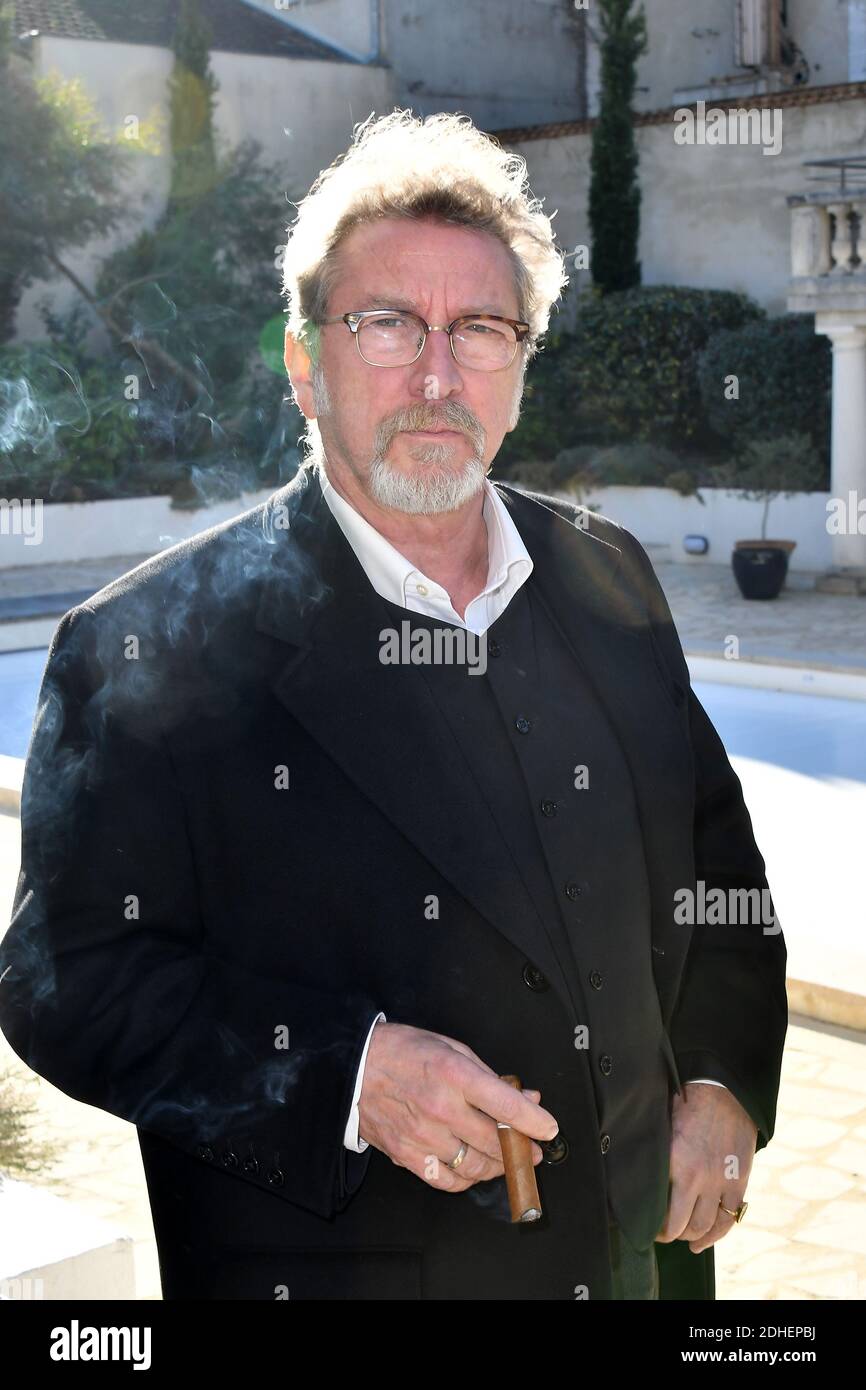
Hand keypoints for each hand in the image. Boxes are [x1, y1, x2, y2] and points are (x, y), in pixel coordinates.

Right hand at [358, 1021, 558, 1191]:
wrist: (353, 1068)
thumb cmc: (403, 1052)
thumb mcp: (451, 1049)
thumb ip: (489, 1076)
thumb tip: (525, 1096)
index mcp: (454, 1074)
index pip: (505, 1105)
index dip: (534, 1121)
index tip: (549, 1129)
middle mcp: (441, 1107)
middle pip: (495, 1140)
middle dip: (521, 1148)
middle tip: (531, 1148)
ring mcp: (423, 1135)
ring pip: (475, 1165)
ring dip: (497, 1165)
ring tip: (505, 1158)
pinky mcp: (407, 1155)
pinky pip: (447, 1180)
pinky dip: (467, 1179)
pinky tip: (474, 1169)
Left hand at [656, 1081, 757, 1253]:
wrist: (724, 1093)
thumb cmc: (687, 1104)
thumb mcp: (662, 1128)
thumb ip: (655, 1155)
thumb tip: (634, 1172)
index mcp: (675, 1164)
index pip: (659, 1210)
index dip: (651, 1224)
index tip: (644, 1224)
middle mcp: (698, 1179)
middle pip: (682, 1226)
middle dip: (669, 1235)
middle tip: (661, 1233)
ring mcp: (721, 1184)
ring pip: (705, 1227)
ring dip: (690, 1236)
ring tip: (681, 1237)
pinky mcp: (739, 1183)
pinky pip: (729, 1220)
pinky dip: (715, 1236)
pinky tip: (701, 1243)